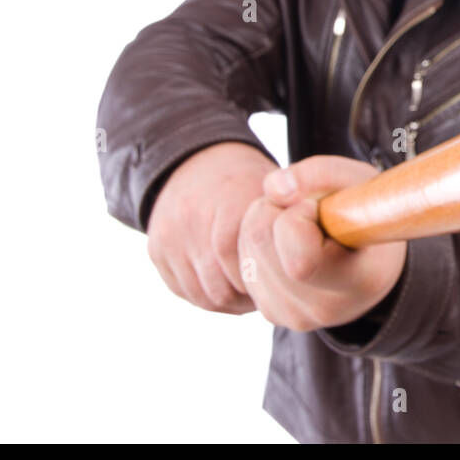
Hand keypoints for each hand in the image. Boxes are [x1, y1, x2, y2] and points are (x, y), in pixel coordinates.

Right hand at [146, 141, 272, 313]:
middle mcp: (194, 221)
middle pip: (223, 289)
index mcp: (229, 205)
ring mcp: (172, 236)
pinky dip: (206, 294)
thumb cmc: (248, 183)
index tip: (282, 281)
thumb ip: (289, 228)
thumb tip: (302, 271)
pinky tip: (225, 280)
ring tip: (249, 287)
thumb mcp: (274, 195)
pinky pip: (184, 291)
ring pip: (204, 296)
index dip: (267, 282)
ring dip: (229, 299)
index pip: (246, 267)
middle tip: (267, 290)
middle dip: (248, 296)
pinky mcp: (157, 248)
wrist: (197, 160)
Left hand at [239, 156, 406, 331]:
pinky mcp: (270, 312)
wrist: (372, 263)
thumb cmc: (368, 216)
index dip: (300, 215)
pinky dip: (255, 241)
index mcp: (359, 282)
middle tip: (306, 208)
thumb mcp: (361, 182)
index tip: (321, 208)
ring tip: (299, 225)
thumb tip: (272, 188)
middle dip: (275, 208)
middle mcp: (325, 309)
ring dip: (263, 221)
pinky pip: (240, 262)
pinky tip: (286, 243)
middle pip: (259, 239)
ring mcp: (293, 316)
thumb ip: (322, 174)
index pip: (299, 258)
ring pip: (245, 247)